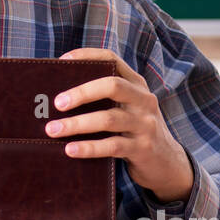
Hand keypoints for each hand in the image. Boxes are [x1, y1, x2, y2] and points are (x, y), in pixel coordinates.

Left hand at [46, 47, 193, 204]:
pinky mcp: (143, 148)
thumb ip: (104, 99)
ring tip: (53, 130)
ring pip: (108, 119)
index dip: (87, 56)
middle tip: (57, 103)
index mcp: (137, 85)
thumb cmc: (134, 131)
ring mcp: (146, 124)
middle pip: (112, 86)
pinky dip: (88, 147)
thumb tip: (60, 97)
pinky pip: (112, 145)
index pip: (112, 60)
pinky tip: (70, 149)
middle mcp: (144, 100)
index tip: (62, 60)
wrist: (166, 163)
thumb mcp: (127, 109)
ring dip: (77, 124)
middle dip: (81, 93)